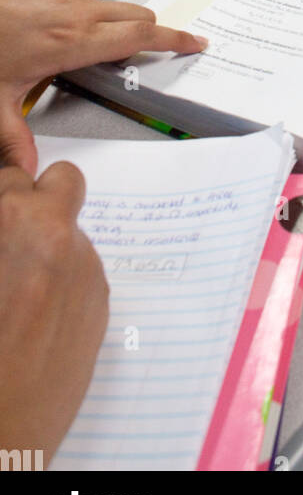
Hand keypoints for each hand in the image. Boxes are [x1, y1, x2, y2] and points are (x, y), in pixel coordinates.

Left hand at [0, 0, 206, 174]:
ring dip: (105, 26)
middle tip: (136, 57)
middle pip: (136, 16)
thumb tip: (26, 170)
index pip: (139, 35)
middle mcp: (74, 9)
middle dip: (146, 34)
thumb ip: (14, 140)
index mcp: (71, 41)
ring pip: (107, 7)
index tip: (195, 41)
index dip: (173, 39)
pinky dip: (78, 12)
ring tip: (71, 51)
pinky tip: (48, 31)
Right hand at [0, 161, 108, 463]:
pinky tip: (36, 318)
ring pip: (75, 231)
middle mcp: (61, 239)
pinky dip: (66, 281)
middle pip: (65, 181)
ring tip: (19, 294)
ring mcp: (87, 270)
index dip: (3, 197)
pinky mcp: (101, 303)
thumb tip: (6, 214)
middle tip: (16, 235)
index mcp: (16, 223)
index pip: (13, 175)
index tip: (2, 208)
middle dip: (40, 200)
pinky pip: (84, 271)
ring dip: (53, 247)